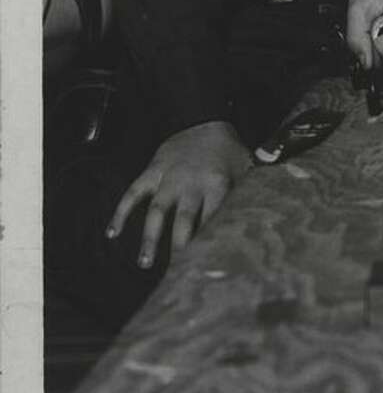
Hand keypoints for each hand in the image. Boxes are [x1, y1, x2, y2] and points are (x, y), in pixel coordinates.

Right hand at [107, 120, 251, 269]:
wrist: (204, 121)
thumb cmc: (228, 152)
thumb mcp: (245, 168)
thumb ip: (248, 193)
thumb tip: (260, 219)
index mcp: (218, 183)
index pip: (213, 216)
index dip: (209, 239)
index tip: (206, 261)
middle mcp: (192, 182)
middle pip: (184, 218)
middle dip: (179, 245)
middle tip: (175, 271)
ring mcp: (169, 177)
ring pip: (156, 211)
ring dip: (149, 237)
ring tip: (145, 262)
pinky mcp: (153, 171)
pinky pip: (133, 192)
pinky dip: (121, 212)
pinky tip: (112, 233)